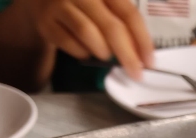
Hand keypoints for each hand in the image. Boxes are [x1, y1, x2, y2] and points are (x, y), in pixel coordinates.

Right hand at [23, 0, 153, 79]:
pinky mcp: (45, 21)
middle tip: (135, 72)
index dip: (143, 40)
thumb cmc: (83, 3)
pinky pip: (68, 43)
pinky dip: (82, 52)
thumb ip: (123, 23)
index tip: (150, 61)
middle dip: (127, 55)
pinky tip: (86, 51)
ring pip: (88, 34)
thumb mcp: (105, 4)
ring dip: (103, 51)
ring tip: (106, 55)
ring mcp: (60, 5)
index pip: (129, 14)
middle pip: (111, 27)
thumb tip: (140, 53)